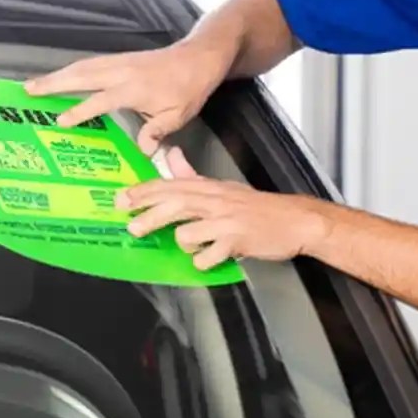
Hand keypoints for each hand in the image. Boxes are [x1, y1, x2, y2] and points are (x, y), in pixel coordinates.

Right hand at [24, 38, 232, 154]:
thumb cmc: (189, 88)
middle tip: (28, 89)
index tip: (59, 120)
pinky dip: (72, 69)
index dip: (80, 111)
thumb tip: (141, 152)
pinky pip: (90, 63)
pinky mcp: (120, 58)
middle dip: (53, 83)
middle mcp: (122, 72)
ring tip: (35, 83)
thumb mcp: (177, 116)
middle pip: (81, 76)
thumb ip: (156, 132)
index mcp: (134, 88)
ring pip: (82, 66)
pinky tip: (61, 76)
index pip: (100, 101)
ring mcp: (119, 62)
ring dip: (57, 74)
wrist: (198, 57)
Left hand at [118, 147, 329, 269]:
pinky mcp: (237, 241)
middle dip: (149, 215)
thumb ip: (193, 175)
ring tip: (189, 246)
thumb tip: (171, 156)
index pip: (170, 184)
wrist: (295, 220)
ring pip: (188, 231)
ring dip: (182, 242)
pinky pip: (208, 256)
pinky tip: (208, 259)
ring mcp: (226, 221)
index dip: (144, 191)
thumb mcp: (223, 186)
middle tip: (131, 227)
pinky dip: (203, 261)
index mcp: (209, 188)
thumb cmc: (257, 206)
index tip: (122, 198)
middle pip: (174, 204)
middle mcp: (215, 201)